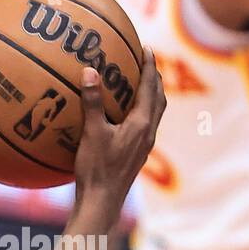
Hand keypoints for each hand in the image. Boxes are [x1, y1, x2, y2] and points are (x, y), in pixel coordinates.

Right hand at [73, 46, 165, 213]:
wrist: (102, 201)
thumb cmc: (97, 169)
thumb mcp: (92, 133)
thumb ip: (92, 102)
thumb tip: (90, 71)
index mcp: (143, 123)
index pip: (150, 87)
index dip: (149, 66)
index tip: (146, 48)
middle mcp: (148, 132)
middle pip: (158, 98)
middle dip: (153, 79)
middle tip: (144, 63)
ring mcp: (144, 145)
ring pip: (153, 113)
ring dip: (149, 96)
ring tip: (138, 85)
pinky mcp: (136, 155)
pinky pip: (143, 126)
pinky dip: (138, 113)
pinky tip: (123, 117)